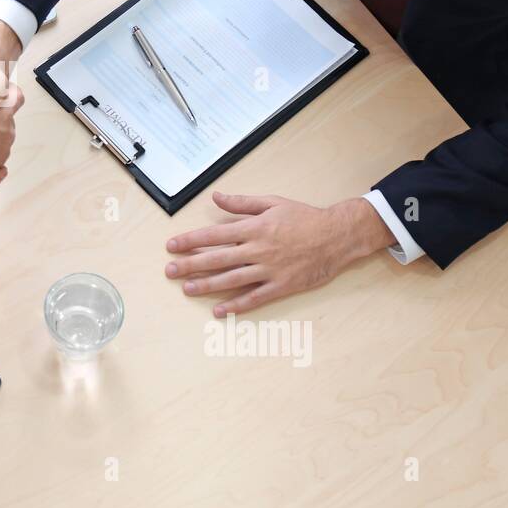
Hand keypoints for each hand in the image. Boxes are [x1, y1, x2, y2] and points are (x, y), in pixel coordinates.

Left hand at [163, 192, 394, 315]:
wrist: (337, 236)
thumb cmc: (304, 217)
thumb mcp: (272, 202)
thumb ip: (242, 203)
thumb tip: (215, 196)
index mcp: (254, 228)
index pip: (213, 235)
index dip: (190, 241)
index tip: (171, 246)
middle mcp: (258, 249)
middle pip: (217, 259)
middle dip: (190, 265)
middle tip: (169, 271)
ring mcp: (269, 269)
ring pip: (231, 279)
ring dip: (206, 285)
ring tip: (187, 289)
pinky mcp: (282, 286)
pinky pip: (255, 298)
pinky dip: (236, 305)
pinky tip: (219, 310)